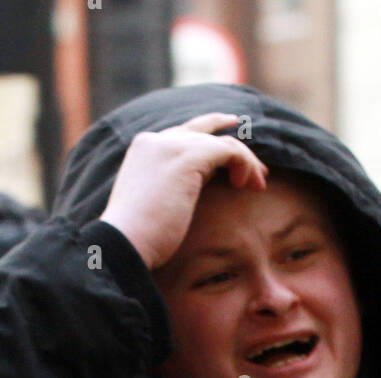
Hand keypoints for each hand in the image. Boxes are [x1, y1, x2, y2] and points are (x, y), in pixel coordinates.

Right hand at [99, 113, 268, 269]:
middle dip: (232, 146)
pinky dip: (244, 164)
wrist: (123, 244)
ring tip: (258, 184)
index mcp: (144, 151)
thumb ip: (169, 192)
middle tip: (255, 167)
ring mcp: (171, 145)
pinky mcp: (188, 157)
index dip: (211, 147)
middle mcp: (156, 140)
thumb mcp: (152, 208)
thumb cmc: (136, 240)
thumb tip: (188, 198)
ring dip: (245, 161)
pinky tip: (248, 185)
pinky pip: (228, 150)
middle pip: (203, 130)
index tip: (232, 167)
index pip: (183, 137)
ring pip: (221, 141)